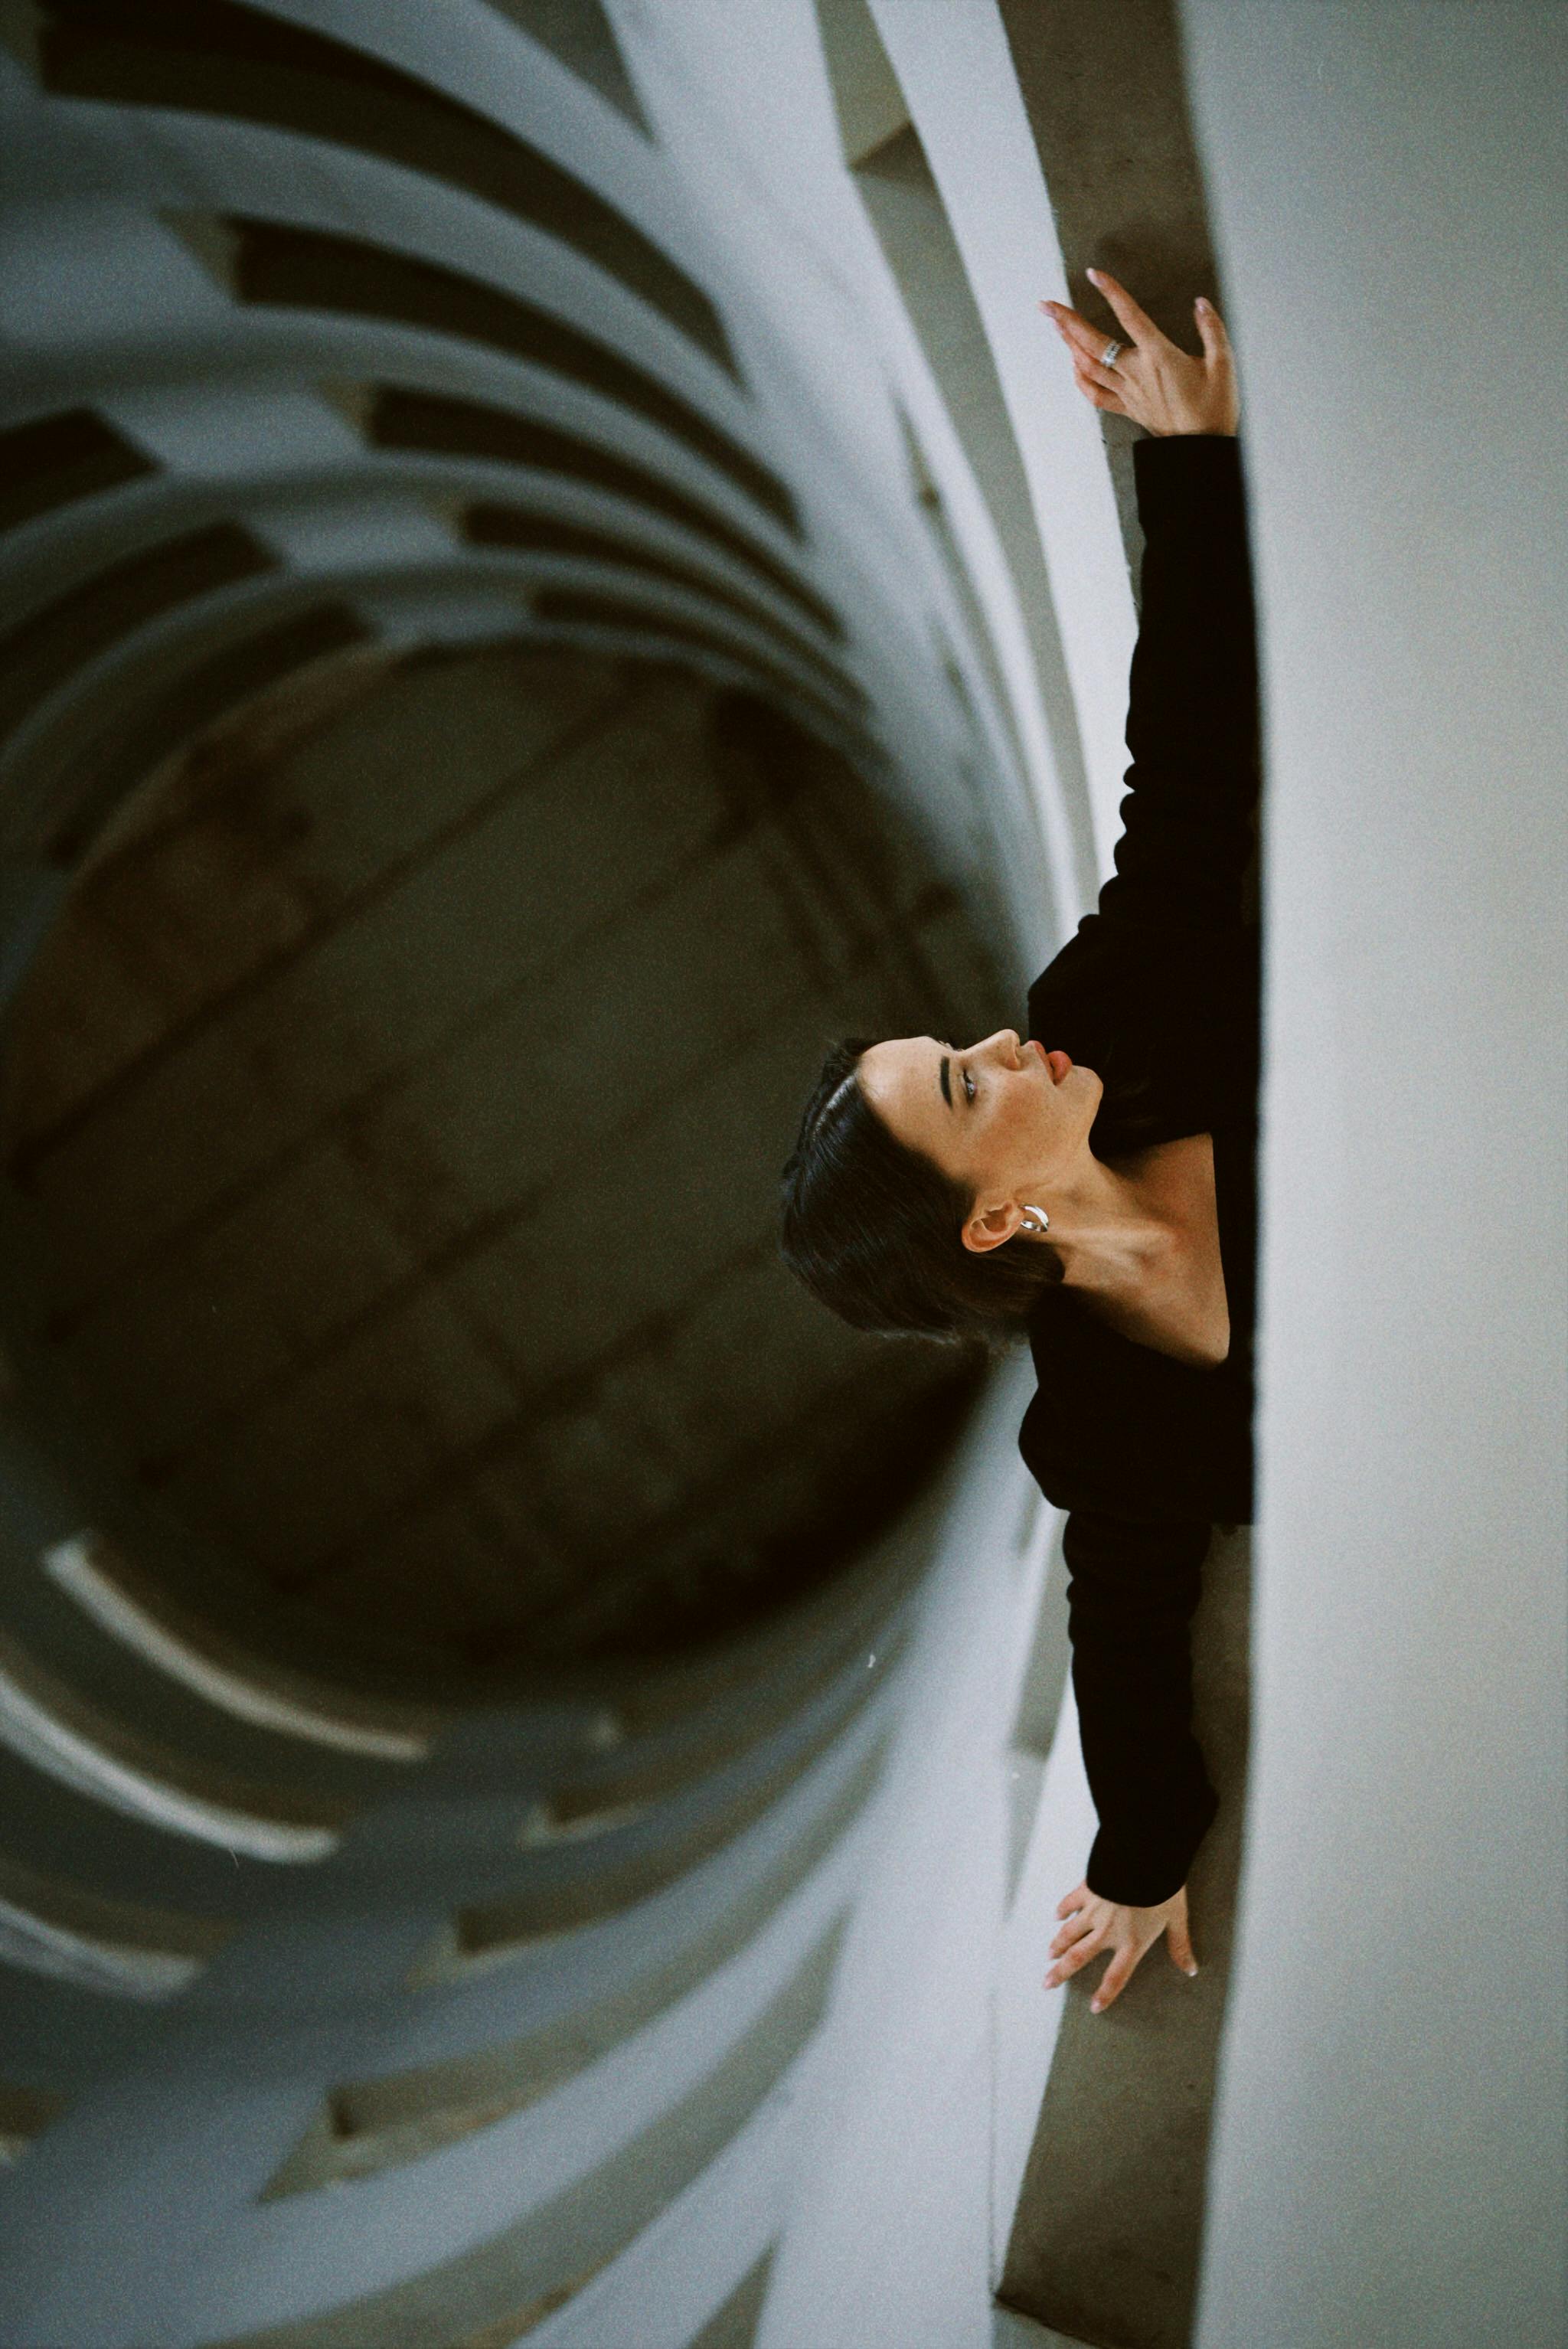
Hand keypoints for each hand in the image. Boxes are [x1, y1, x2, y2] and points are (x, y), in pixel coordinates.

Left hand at [1040, 270, 1237, 437]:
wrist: (1203, 448)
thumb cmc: (1214, 409)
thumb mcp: (1223, 364)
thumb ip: (1212, 329)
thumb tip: (1201, 304)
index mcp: (1160, 356)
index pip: (1130, 316)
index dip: (1112, 292)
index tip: (1095, 275)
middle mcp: (1137, 373)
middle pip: (1094, 343)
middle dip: (1067, 321)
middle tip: (1047, 306)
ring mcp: (1128, 392)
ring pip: (1089, 367)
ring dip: (1069, 345)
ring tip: (1056, 326)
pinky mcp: (1128, 408)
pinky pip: (1095, 394)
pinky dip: (1080, 379)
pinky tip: (1073, 366)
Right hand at [1043, 1876, 1197, 2012]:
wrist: (1145, 1857)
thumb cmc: (1164, 1888)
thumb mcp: (1177, 1918)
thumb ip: (1180, 1945)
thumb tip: (1191, 1969)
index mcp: (1132, 1942)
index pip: (1116, 1977)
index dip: (1105, 1994)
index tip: (1094, 2008)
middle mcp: (1108, 1931)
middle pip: (1079, 1957)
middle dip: (1062, 1972)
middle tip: (1047, 1983)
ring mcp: (1095, 1910)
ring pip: (1070, 1933)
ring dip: (1057, 1945)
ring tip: (1048, 1955)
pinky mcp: (1088, 1889)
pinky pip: (1071, 1902)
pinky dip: (1062, 1910)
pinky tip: (1056, 1916)